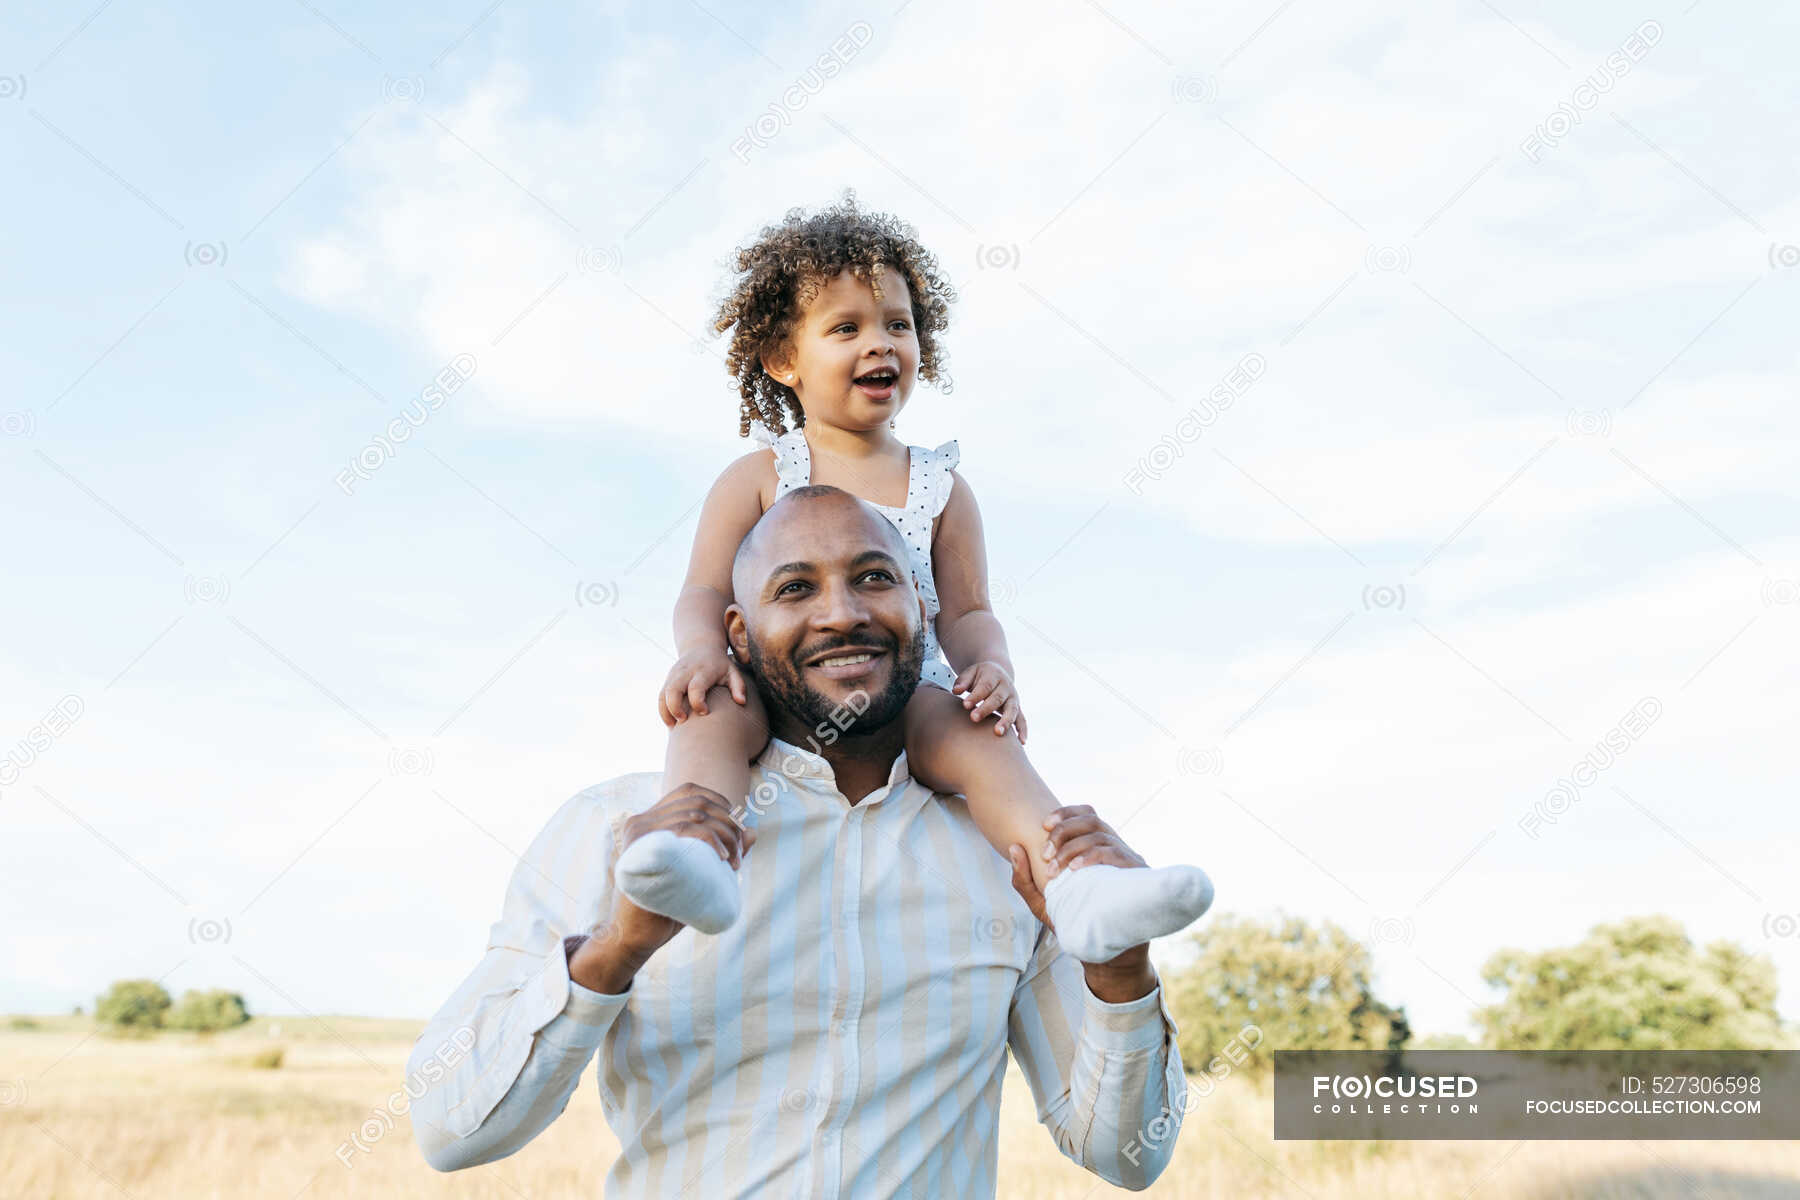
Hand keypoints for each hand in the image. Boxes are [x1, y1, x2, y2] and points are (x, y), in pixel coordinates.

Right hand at [571, 784, 756, 991]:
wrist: (637, 934)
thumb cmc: (668, 903)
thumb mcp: (699, 871)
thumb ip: (723, 849)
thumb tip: (754, 831)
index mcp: (649, 819)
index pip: (690, 791)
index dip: (720, 802)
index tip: (737, 830)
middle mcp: (640, 820)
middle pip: (698, 804)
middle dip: (728, 824)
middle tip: (739, 853)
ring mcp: (639, 833)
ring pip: (696, 815)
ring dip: (725, 835)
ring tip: (733, 862)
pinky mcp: (642, 849)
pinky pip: (684, 830)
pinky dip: (711, 839)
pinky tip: (723, 858)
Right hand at [658, 645, 747, 726]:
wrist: (701, 646)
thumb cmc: (720, 665)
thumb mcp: (732, 672)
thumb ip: (739, 686)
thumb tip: (741, 702)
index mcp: (703, 670)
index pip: (696, 687)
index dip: (698, 702)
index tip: (705, 713)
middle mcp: (685, 672)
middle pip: (673, 689)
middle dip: (675, 708)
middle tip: (683, 722)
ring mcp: (674, 675)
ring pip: (663, 694)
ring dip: (666, 712)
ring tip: (674, 727)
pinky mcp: (668, 679)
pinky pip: (660, 696)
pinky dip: (663, 710)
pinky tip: (671, 723)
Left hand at [952, 659, 1027, 742]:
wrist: (998, 673)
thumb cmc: (980, 676)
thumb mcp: (971, 672)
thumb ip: (963, 681)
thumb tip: (956, 690)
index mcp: (994, 675)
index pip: (985, 686)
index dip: (976, 696)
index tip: (965, 705)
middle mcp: (1006, 687)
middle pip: (997, 698)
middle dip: (986, 709)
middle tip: (973, 718)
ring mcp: (1013, 698)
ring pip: (1012, 710)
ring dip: (1006, 721)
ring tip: (997, 732)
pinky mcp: (1017, 709)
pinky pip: (1022, 720)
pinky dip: (1022, 730)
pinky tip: (1021, 742)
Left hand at [1005, 805, 1156, 999]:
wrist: (1106, 958)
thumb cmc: (1076, 924)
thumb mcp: (1043, 904)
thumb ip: (1025, 880)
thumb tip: (1013, 848)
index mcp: (1096, 849)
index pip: (1086, 815)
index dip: (1065, 813)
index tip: (1043, 825)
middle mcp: (1114, 850)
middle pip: (1092, 820)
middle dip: (1064, 830)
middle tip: (1045, 852)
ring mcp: (1128, 861)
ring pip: (1102, 836)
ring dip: (1073, 847)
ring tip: (1055, 867)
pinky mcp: (1137, 876)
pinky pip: (1117, 855)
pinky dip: (1093, 857)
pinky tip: (1075, 869)